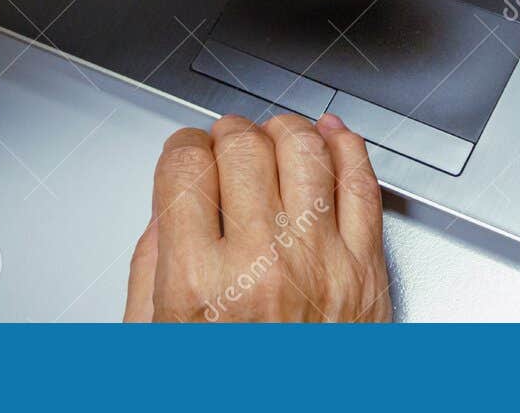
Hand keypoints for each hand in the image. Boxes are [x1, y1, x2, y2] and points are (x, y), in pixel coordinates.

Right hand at [125, 112, 392, 321]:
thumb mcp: (156, 342)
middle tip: (224, 146)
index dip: (181, 148)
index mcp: (197, 285)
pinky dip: (347, 146)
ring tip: (273, 139)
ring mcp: (321, 264)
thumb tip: (167, 206)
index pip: (184, 168)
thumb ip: (152, 265)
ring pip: (305, 149)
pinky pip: (363, 182)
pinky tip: (331, 139)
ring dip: (284, 131)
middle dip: (228, 135)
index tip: (185, 155)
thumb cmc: (229, 393)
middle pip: (243, 147)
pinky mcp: (367, 270)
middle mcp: (261, 267)